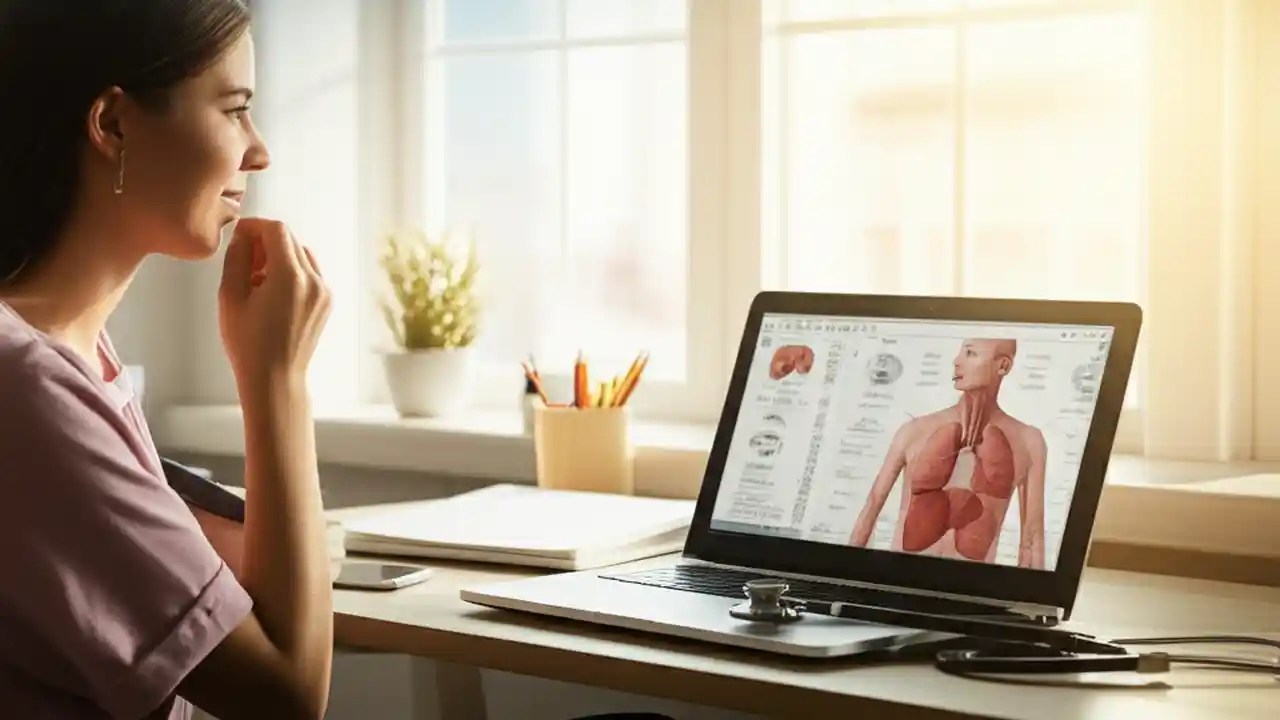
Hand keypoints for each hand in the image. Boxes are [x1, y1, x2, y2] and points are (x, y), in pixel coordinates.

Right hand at [218, 218, 330, 390]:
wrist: (275, 378)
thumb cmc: (248, 343)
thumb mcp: (230, 297)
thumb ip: (237, 259)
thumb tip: (244, 237)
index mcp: (291, 277)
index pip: (277, 230)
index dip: (255, 226)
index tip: (239, 235)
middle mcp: (315, 280)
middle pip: (290, 240)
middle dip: (265, 242)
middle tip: (243, 260)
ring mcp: (325, 292)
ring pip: (302, 255)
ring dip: (279, 256)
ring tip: (256, 278)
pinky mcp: (327, 303)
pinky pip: (310, 273)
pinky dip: (292, 272)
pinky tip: (272, 292)